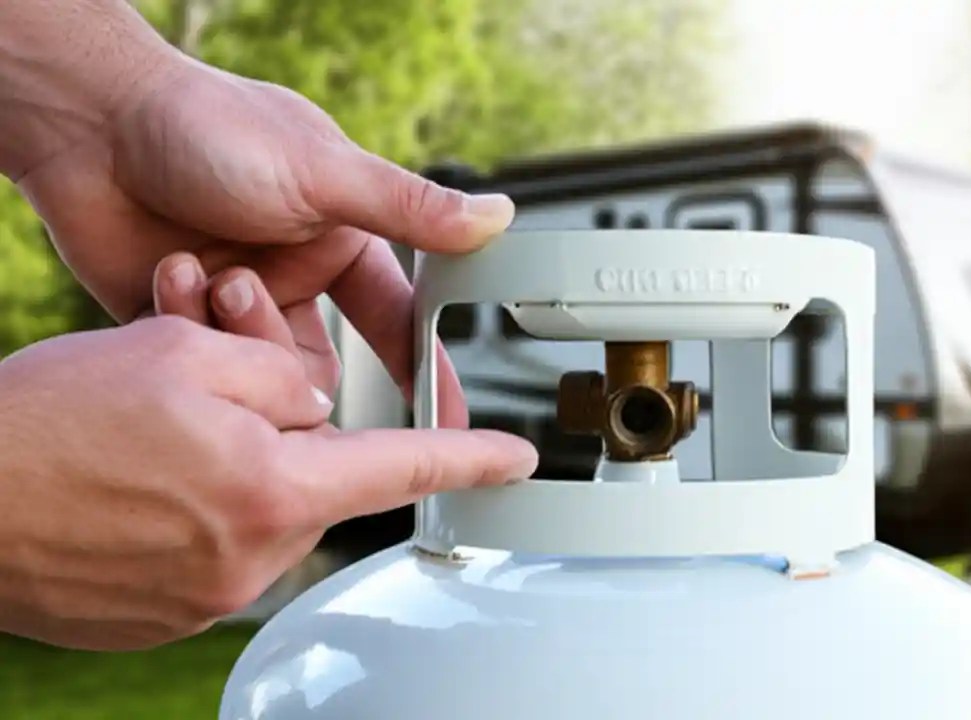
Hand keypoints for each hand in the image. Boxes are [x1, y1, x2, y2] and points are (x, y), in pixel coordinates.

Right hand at [0, 317, 535, 651]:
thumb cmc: (53, 419)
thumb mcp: (184, 351)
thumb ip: (281, 373)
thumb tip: (318, 403)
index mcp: (275, 486)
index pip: (403, 466)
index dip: (470, 458)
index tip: (515, 460)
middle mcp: (252, 555)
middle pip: (312, 477)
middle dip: (278, 430)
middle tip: (203, 393)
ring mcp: (207, 597)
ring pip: (258, 509)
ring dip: (227, 467)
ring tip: (151, 438)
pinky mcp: (165, 619)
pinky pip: (210, 550)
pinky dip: (189, 509)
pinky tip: (132, 482)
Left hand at [14, 44, 510, 417]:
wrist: (90, 122)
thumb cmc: (209, 128)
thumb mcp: (324, 172)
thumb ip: (410, 208)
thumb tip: (497, 215)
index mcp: (342, 241)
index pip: (398, 321)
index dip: (423, 374)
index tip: (446, 427)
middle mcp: (293, 275)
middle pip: (321, 363)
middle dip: (303, 371)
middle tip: (288, 379)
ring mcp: (234, 300)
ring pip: (259, 372)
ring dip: (240, 339)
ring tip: (218, 284)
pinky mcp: (178, 319)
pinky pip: (198, 362)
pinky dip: (187, 329)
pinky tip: (173, 278)